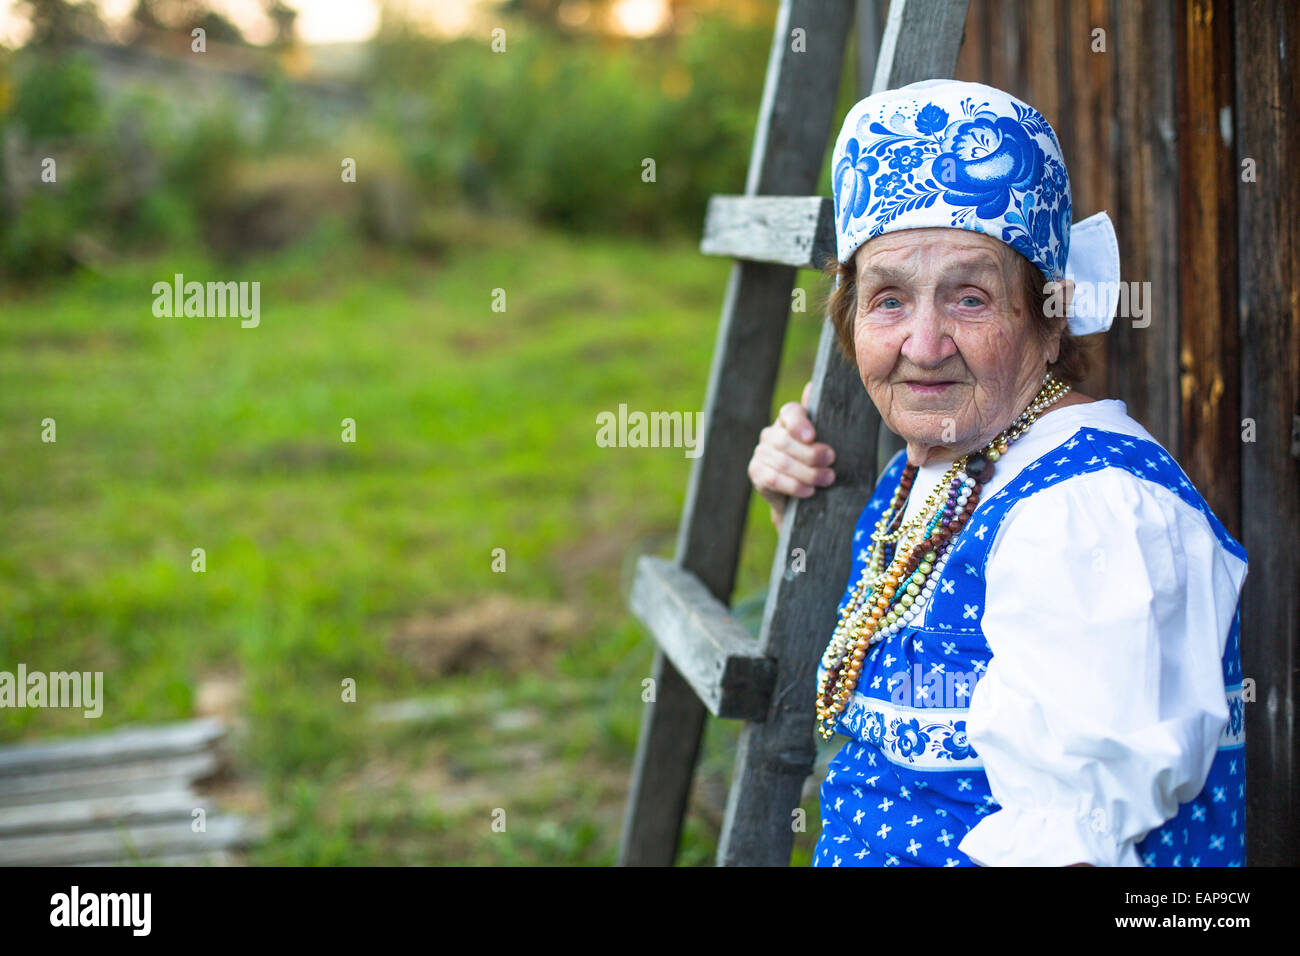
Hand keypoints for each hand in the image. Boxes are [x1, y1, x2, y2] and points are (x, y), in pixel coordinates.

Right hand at [747, 381, 837, 528]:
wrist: (804, 497)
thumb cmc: (820, 464)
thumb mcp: (828, 440)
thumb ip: (823, 417)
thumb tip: (812, 386)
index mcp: (789, 419)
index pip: (790, 412)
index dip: (799, 423)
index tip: (812, 436)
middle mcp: (772, 433)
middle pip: (786, 441)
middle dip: (811, 453)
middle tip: (831, 461)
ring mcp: (761, 453)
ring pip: (782, 462)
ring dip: (808, 473)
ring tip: (827, 479)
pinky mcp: (756, 472)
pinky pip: (773, 478)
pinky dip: (794, 486)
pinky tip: (809, 491)